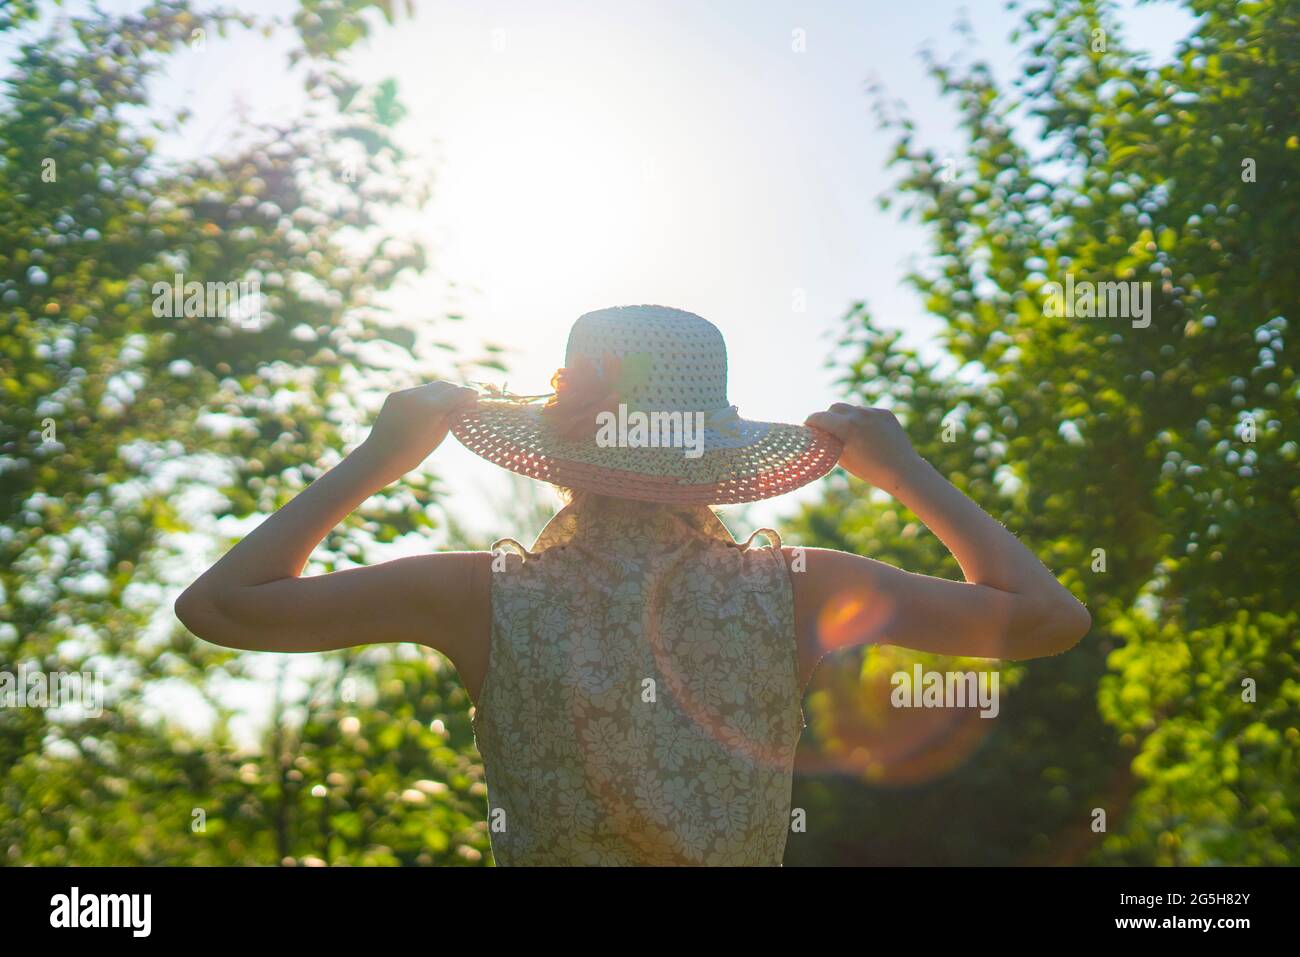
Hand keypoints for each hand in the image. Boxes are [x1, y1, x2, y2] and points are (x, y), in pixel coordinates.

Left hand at [359, 381, 476, 475]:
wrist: (379, 457)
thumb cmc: (412, 453)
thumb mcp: (438, 435)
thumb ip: (451, 416)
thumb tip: (463, 405)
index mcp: (430, 408)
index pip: (456, 394)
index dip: (469, 395)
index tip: (477, 398)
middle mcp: (417, 396)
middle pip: (444, 386)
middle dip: (456, 391)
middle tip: (465, 400)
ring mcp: (404, 394)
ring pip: (430, 387)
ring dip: (442, 393)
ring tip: (448, 404)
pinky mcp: (395, 395)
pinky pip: (417, 392)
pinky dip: (427, 397)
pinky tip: (430, 408)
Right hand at [806, 403, 921, 488]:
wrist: (903, 470)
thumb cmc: (870, 470)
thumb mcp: (843, 459)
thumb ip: (830, 444)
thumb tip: (821, 436)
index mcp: (845, 426)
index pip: (819, 417)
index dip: (810, 422)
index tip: (807, 426)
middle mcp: (859, 414)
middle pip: (835, 407)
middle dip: (828, 416)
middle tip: (826, 428)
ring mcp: (873, 412)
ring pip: (852, 409)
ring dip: (847, 418)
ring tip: (850, 433)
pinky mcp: (885, 413)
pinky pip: (868, 412)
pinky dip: (863, 420)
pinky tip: (868, 434)